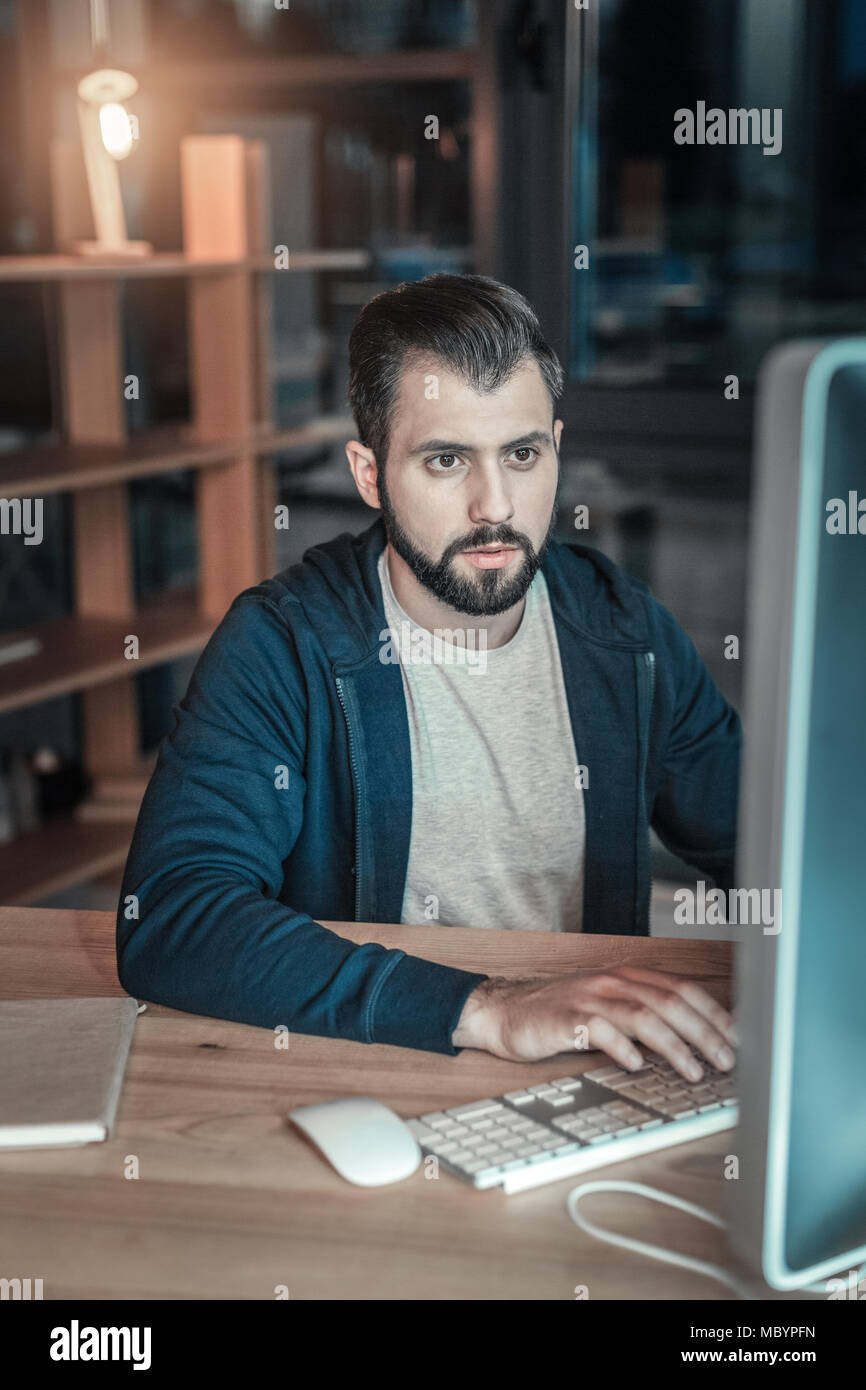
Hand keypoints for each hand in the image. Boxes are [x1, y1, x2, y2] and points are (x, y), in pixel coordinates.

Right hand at [452, 965, 737, 1080]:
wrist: (503, 1011)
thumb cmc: (558, 1014)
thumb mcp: (605, 1006)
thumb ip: (643, 1016)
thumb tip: (692, 1042)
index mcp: (625, 977)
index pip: (681, 988)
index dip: (714, 1013)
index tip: (739, 1038)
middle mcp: (611, 983)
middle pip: (669, 1002)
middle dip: (704, 1032)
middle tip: (727, 1060)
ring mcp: (588, 999)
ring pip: (642, 1015)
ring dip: (674, 1044)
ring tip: (694, 1070)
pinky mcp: (565, 1019)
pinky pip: (600, 1031)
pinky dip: (623, 1048)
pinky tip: (638, 1066)